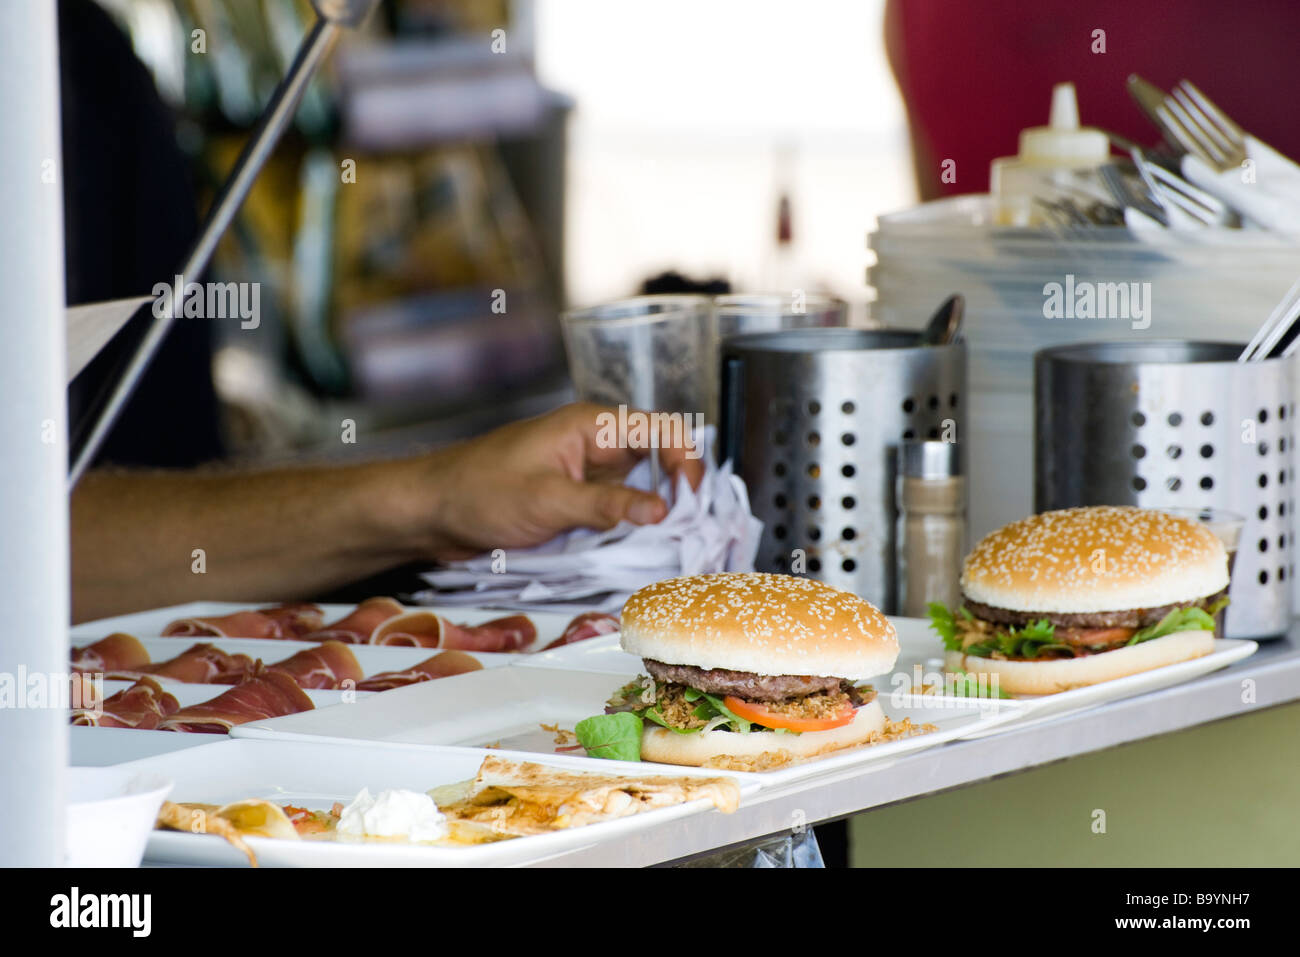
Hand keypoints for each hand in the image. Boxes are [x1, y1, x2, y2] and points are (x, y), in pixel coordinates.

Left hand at [397, 403, 705, 559]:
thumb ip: (607, 506)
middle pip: (658, 459)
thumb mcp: (547, 501)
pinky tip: (636, 549)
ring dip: (655, 514)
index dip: (685, 460)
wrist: (431, 510)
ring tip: (666, 545)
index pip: (660, 429)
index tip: (691, 501)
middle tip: (686, 531)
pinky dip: (630, 527)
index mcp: (590, 426)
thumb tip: (661, 511)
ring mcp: (587, 472)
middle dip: (677, 492)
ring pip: (641, 487)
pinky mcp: (577, 498)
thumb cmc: (478, 492)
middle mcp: (595, 444)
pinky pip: (618, 508)